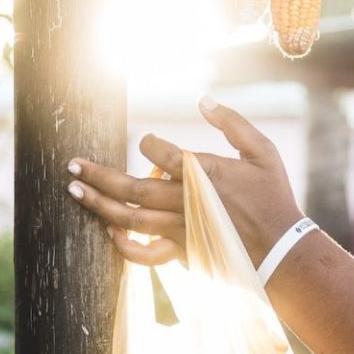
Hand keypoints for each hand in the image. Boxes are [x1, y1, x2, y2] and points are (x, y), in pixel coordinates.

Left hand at [65, 96, 303, 266]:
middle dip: (97, 174)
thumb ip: (233, 123)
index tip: (146, 143)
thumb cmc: (274, 198)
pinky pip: (145, 254)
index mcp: (204, 173)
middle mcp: (186, 202)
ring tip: (74, 190)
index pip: (160, 153)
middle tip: (71, 164)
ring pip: (130, 219)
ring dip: (98, 204)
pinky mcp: (181, 252)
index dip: (147, 145)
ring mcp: (180, 230)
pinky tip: (108, 231)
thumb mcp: (262, 152)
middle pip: (132, 188)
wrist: (283, 250)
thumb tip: (203, 99)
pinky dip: (124, 246)